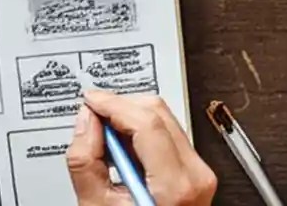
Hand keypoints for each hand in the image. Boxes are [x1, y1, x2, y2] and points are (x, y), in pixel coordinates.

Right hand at [67, 91, 216, 205]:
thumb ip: (85, 159)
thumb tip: (87, 122)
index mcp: (175, 186)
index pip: (145, 121)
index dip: (113, 104)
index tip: (92, 100)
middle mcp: (195, 175)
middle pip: (157, 112)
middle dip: (121, 107)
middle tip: (94, 117)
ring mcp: (200, 174)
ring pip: (164, 119)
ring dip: (131, 120)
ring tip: (108, 143)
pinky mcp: (197, 172)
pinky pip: (169, 135)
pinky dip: (142, 134)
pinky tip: (125, 152)